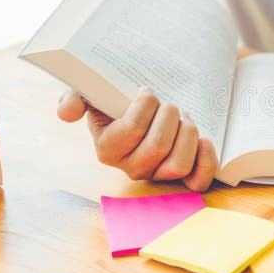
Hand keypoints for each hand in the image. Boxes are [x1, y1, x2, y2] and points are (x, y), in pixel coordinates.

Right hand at [57, 88, 217, 190]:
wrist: (146, 112)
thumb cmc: (119, 104)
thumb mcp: (93, 96)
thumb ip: (74, 99)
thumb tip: (67, 111)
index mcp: (108, 150)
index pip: (132, 130)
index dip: (145, 105)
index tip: (147, 92)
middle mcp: (132, 168)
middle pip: (158, 146)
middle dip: (169, 116)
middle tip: (168, 104)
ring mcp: (159, 176)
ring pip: (179, 164)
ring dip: (187, 132)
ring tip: (183, 118)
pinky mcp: (184, 178)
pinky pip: (198, 180)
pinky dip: (206, 160)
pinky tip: (204, 140)